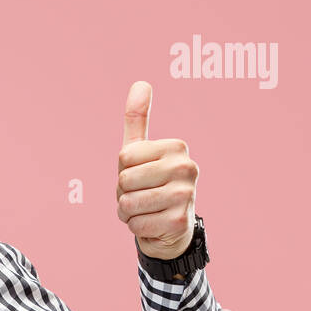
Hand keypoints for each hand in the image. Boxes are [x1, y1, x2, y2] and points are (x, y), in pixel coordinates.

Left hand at [116, 81, 196, 259]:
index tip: (140, 176)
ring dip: (128, 211)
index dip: (123, 170)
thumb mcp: (140, 151)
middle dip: (123, 192)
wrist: (170, 227)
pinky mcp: (179, 221)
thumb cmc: (150, 184)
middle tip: (142, 195)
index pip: (124, 157)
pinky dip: (136, 227)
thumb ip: (138, 118)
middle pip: (124, 180)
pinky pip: (135, 224)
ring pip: (127, 202)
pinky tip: (152, 224)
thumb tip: (141, 83)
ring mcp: (186, 195)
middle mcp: (187, 168)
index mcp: (177, 147)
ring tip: (146, 209)